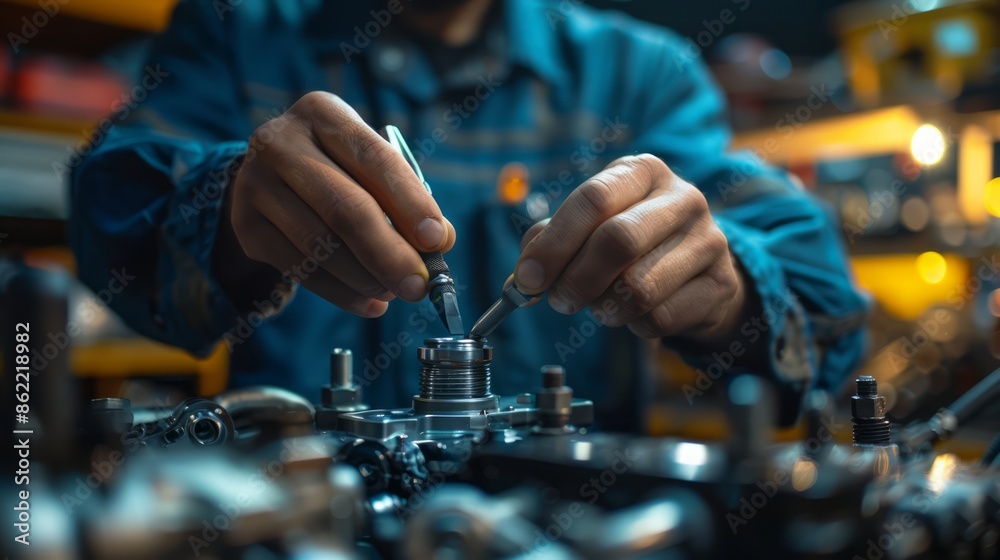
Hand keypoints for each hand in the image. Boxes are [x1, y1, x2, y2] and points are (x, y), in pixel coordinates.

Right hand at [219, 92, 455, 316]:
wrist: (272, 177)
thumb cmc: (340, 169)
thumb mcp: (370, 167)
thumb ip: (406, 199)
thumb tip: (440, 241)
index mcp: (322, 113)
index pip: (374, 159)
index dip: (409, 202)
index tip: (437, 239)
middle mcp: (280, 142)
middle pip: (344, 208)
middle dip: (389, 253)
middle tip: (419, 285)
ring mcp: (255, 184)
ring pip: (320, 245)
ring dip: (366, 278)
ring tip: (395, 293)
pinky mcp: (246, 227)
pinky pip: (300, 270)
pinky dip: (342, 293)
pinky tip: (369, 303)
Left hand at [515, 154, 748, 342]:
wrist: (699, 270)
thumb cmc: (632, 243)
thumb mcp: (591, 225)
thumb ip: (552, 240)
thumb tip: (527, 274)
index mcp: (642, 171)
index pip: (593, 199)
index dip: (554, 243)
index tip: (527, 278)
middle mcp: (682, 198)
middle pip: (617, 241)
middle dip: (576, 280)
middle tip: (559, 301)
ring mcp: (709, 240)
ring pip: (639, 288)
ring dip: (605, 308)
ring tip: (599, 305)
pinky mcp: (721, 284)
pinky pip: (661, 317)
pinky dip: (634, 326)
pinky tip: (634, 314)